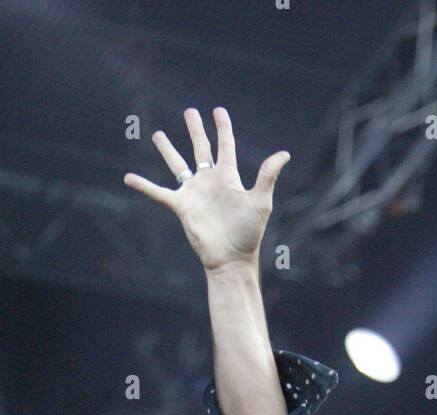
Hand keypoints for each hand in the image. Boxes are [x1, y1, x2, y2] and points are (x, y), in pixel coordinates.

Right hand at [123, 107, 289, 270]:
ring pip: (177, 165)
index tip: (218, 111)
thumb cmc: (249, 233)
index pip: (225, 146)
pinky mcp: (181, 207)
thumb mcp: (260, 202)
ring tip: (156, 134)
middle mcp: (209, 182)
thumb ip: (267, 176)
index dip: (222, 128)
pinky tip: (128, 178)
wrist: (230, 259)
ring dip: (167, 150)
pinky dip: (144, 186)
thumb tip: (284, 153)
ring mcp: (194, 193)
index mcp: (228, 177)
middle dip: (195, 130)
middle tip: (189, 112)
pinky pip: (158, 193)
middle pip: (201, 149)